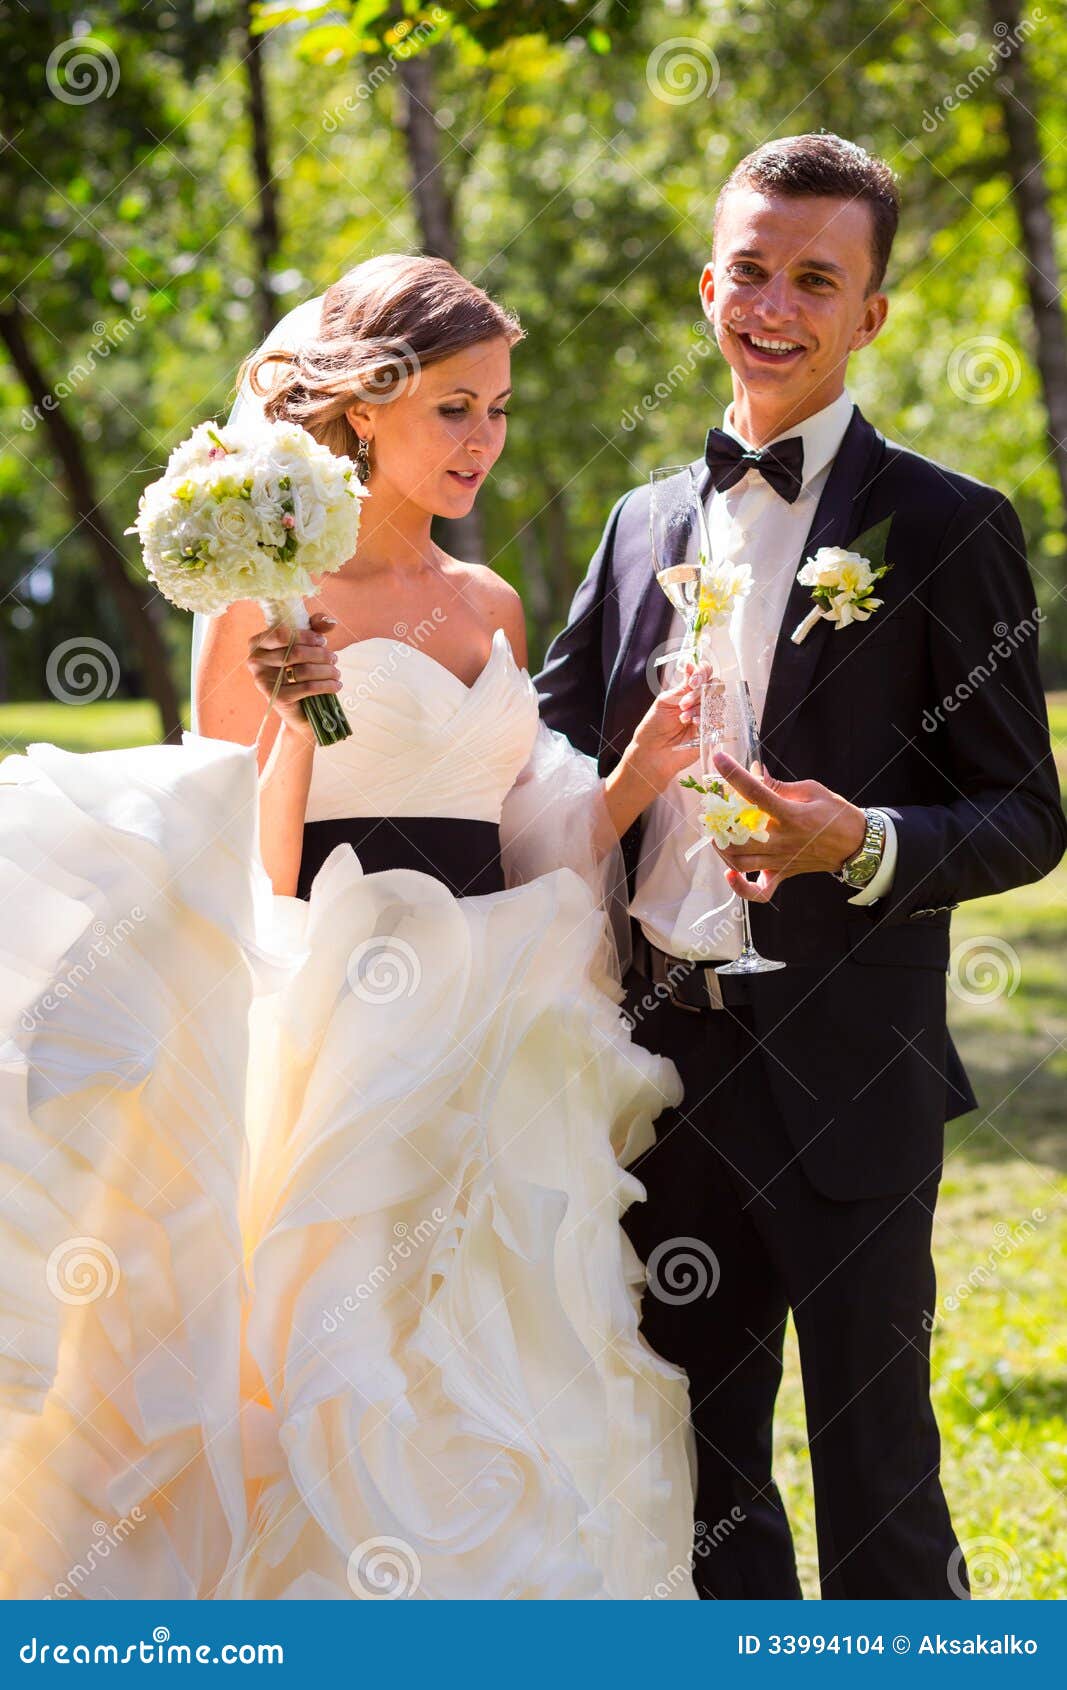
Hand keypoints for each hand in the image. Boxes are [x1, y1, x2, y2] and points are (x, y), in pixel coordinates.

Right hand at [246, 612, 341, 742]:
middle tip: (334, 659)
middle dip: (321, 655)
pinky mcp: (277, 698)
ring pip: (304, 670)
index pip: (282, 633)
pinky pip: (307, 687)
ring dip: (327, 671)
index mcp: (258, 643)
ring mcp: (264, 681)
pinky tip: (336, 685)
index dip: (306, 636)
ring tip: (337, 673)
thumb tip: (330, 622)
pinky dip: (326, 685)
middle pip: (296, 653)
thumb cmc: (298, 666)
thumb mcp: (304, 641)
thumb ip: (315, 626)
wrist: (296, 704)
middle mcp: (255, 661)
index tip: (322, 641)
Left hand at [623, 662, 715, 797]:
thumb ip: (682, 685)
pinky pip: (719, 719)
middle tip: (683, 703)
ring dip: (699, 707)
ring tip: (683, 718)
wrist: (653, 752)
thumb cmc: (654, 727)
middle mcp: (701, 701)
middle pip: (716, 685)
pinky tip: (693, 725)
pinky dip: (705, 719)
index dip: (702, 672)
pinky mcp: (712, 732)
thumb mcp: (665, 700)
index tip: (692, 681)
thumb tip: (690, 662)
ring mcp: (708, 716)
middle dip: (699, 692)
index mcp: (689, 691)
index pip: (705, 673)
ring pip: (717, 701)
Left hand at [710, 750, 866, 902]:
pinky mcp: (783, 874)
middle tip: (715, 809)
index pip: (755, 793)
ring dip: (723, 848)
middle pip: (737, 836)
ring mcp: (781, 860)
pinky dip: (741, 888)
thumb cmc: (836, 814)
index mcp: (791, 815)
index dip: (734, 774)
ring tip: (720, 833)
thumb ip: (779, 784)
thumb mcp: (812, 790)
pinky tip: (730, 874)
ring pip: (740, 861)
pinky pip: (759, 892)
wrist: (857, 844)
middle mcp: (782, 840)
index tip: (719, 759)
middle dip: (719, 821)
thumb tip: (754, 772)